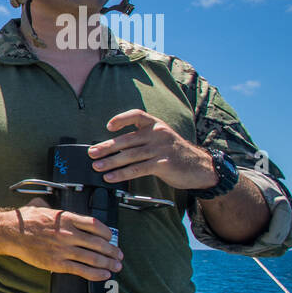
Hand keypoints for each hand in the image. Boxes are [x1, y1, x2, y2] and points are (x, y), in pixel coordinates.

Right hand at [9, 200, 123, 281]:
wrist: (9, 233)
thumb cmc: (24, 220)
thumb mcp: (42, 206)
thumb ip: (54, 206)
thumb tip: (54, 203)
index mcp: (67, 218)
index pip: (96, 226)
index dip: (108, 233)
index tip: (111, 237)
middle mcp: (68, 234)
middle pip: (99, 244)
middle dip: (113, 251)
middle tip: (119, 255)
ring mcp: (63, 250)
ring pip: (93, 258)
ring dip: (108, 264)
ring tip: (116, 266)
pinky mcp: (57, 263)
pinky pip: (81, 270)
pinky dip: (95, 274)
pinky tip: (104, 275)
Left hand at [88, 109, 215, 189]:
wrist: (200, 167)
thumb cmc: (175, 153)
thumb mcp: (161, 139)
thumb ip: (142, 139)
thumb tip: (113, 148)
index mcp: (156, 125)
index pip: (137, 115)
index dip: (121, 119)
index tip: (108, 127)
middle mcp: (158, 134)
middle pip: (127, 139)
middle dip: (106, 147)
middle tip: (92, 153)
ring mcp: (161, 149)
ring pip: (130, 155)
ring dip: (111, 162)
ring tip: (97, 167)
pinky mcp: (163, 164)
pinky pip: (138, 169)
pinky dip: (122, 174)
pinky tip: (111, 177)